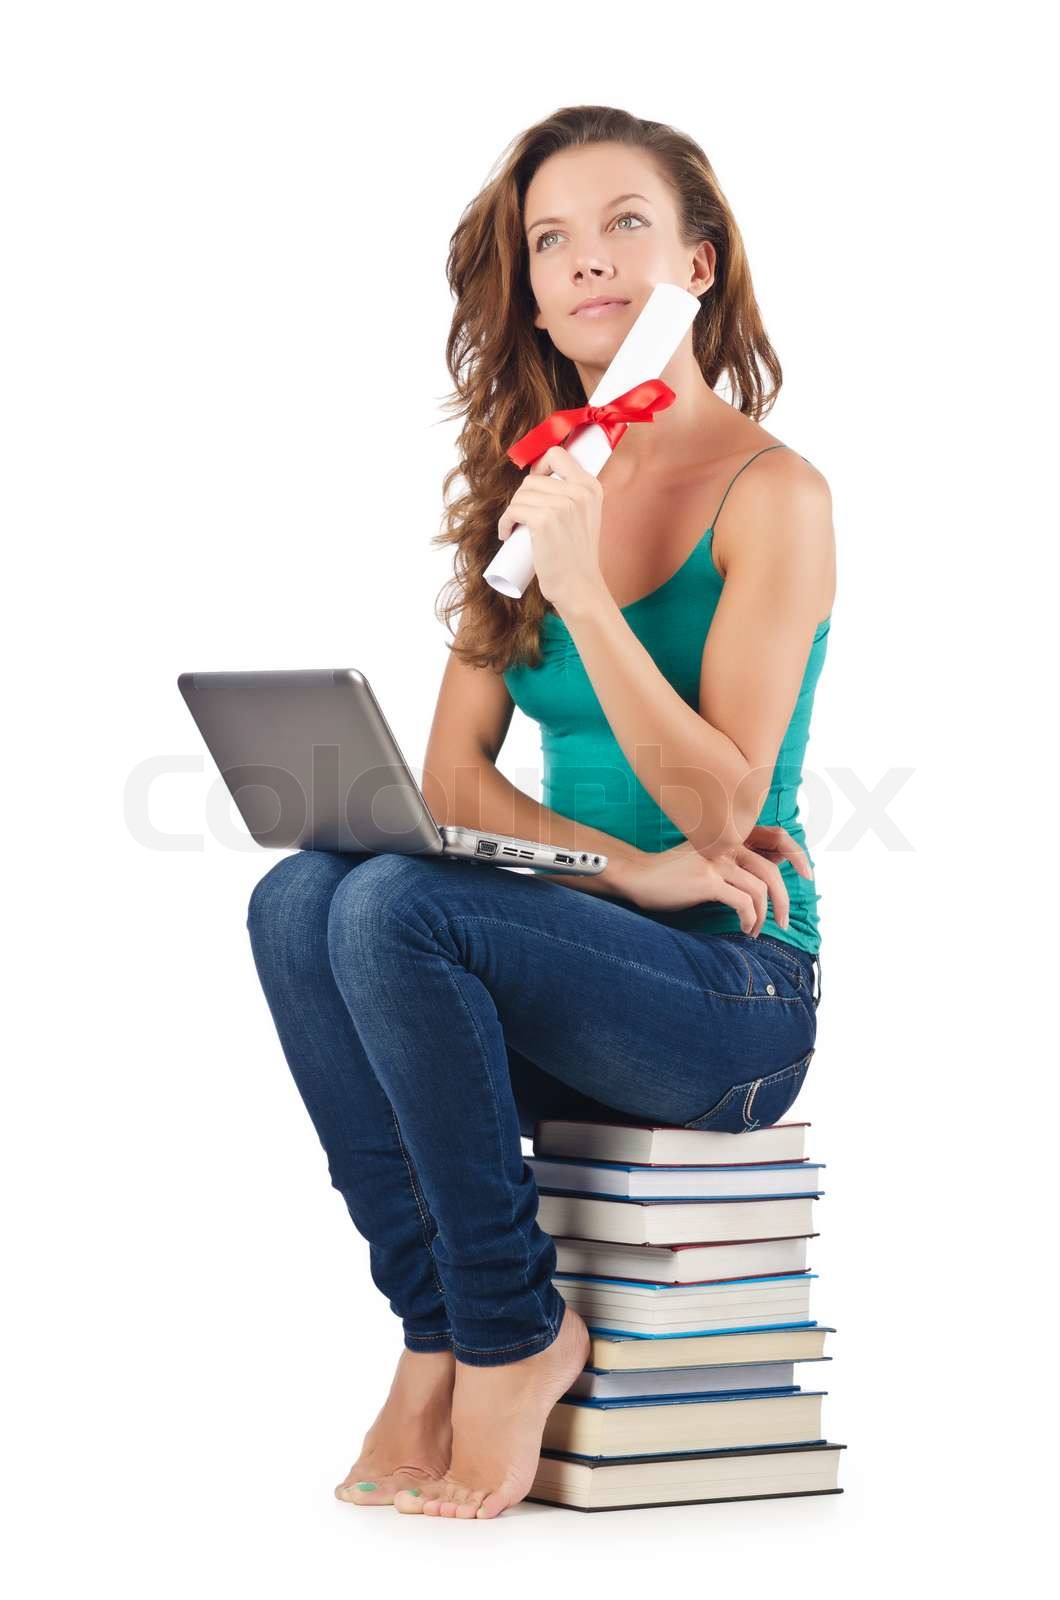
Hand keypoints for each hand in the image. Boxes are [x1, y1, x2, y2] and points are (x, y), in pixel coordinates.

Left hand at [498, 444, 606, 618]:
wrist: (578, 586)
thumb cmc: (577, 556)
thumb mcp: (585, 516)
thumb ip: (574, 495)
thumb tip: (541, 478)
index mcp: (591, 486)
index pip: (557, 454)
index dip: (539, 465)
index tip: (533, 484)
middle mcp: (579, 492)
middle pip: (532, 479)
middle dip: (522, 498)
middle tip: (524, 518)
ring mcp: (562, 505)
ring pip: (520, 495)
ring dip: (513, 512)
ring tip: (517, 529)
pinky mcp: (544, 520)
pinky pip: (513, 510)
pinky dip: (505, 523)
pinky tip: (507, 534)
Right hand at [613, 825, 811, 936]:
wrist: (639, 877)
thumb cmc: (674, 873)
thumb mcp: (710, 857)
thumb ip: (739, 856)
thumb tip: (775, 861)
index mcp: (730, 836)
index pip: (777, 837)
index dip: (798, 855)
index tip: (808, 876)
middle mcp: (726, 843)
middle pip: (772, 871)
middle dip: (784, 901)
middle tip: (784, 922)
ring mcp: (718, 860)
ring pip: (760, 890)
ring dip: (763, 916)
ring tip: (755, 930)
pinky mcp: (708, 880)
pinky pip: (744, 903)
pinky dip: (749, 920)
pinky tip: (744, 928)